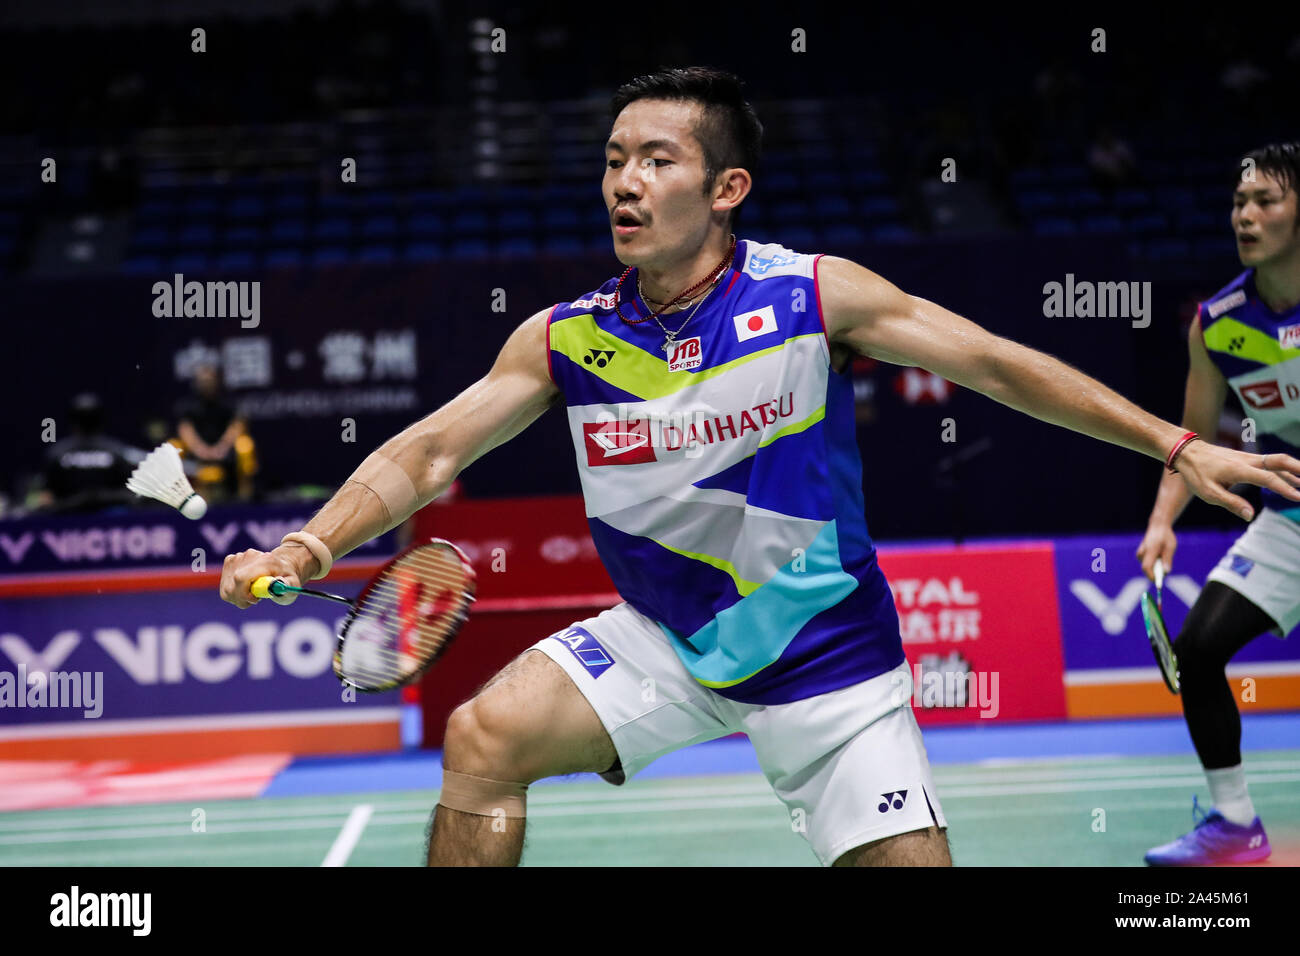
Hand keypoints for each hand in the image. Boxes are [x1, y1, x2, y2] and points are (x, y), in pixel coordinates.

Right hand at [219, 545, 314, 608]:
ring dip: (239, 597)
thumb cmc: (286, 578)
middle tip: (257, 598)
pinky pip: (226, 587)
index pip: (241, 578)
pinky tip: (247, 588)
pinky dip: (235, 593)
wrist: (279, 566)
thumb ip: (287, 585)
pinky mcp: (229, 561)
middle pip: (232, 586)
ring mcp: (237, 557)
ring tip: (254, 592)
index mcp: (267, 560)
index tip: (256, 599)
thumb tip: (274, 585)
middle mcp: (249, 555)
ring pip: (228, 589)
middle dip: (243, 599)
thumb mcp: (293, 584)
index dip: (244, 594)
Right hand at [1136, 523, 1175, 581]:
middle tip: (1165, 567)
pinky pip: (1147, 563)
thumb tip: (1166, 572)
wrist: (1157, 526)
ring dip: (1156, 566)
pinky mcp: (1141, 554)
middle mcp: (1142, 553)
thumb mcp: (1170, 547)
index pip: (1147, 567)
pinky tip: (1158, 554)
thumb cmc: (1165, 536)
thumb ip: (1168, 559)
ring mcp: (1140, 553)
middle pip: (1147, 568)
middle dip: (1156, 572)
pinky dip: (1154, 563)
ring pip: (1148, 566)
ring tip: (1162, 555)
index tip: (1159, 583)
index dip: (1152, 576)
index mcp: (1150, 550)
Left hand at [1173, 442, 1299, 520]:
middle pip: (1280, 461)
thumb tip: (1250, 515)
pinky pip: (1271, 463)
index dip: (1284, 489)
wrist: (1188, 452)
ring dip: (1295, 470)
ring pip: (1278, 461)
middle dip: (1299, 470)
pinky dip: (1284, 470)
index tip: (1298, 498)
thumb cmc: (1196, 473)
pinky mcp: (1248, 459)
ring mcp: (1249, 458)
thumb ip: (1231, 503)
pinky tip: (1292, 478)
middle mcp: (1248, 460)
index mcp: (1239, 469)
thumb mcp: (1208, 492)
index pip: (1268, 479)